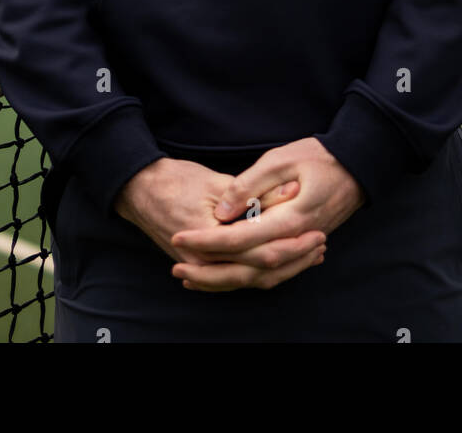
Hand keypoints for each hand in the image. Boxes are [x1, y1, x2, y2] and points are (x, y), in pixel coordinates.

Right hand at [113, 156, 304, 264]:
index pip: (261, 252)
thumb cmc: (176, 181)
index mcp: (210, 241)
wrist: (140, 191)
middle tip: (320, 246)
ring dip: (283, 269)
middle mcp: (207, 263)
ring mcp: (204, 269)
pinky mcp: (205, 267)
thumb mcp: (217, 183)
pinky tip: (282, 262)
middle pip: (260, 273)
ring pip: (251, 280)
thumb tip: (293, 191)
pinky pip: (239, 277)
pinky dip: (263, 271)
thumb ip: (255, 194)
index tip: (317, 231)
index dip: (292, 244)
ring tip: (310, 255)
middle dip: (294, 261)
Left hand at [168, 137, 364, 292]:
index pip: (240, 239)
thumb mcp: (281, 160)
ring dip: (226, 281)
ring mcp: (301, 247)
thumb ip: (249, 186)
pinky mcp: (302, 247)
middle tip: (177, 267)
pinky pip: (274, 273)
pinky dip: (248, 278)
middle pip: (248, 268)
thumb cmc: (319, 157)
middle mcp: (296, 241)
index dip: (207, 242)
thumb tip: (222, 213)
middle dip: (210, 271)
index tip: (179, 238)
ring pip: (261, 277)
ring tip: (193, 278)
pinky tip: (228, 275)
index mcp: (289, 219)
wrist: (358, 165)